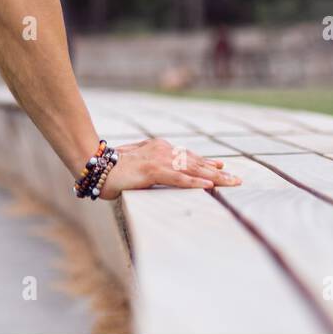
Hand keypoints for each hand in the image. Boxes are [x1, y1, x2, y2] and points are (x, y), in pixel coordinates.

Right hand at [94, 138, 241, 200]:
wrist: (94, 165)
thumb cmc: (114, 168)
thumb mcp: (138, 164)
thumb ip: (154, 166)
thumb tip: (163, 173)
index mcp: (160, 148)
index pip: (189, 157)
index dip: (207, 164)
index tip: (222, 168)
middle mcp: (163, 150)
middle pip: (196, 162)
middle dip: (218, 172)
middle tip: (237, 180)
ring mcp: (158, 159)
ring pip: (192, 169)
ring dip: (214, 177)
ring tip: (231, 183)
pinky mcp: (152, 170)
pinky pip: (178, 177)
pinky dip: (194, 181)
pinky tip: (208, 185)